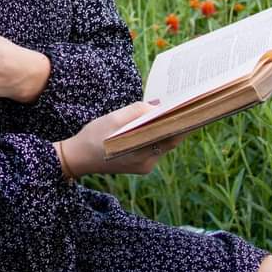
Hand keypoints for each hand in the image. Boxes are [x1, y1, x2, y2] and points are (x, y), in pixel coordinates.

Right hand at [56, 100, 190, 178]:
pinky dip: (158, 134)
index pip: (170, 136)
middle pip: (169, 140)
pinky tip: (158, 121)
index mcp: (140, 153)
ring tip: (176, 110)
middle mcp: (146, 163)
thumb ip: (137, 111)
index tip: (194, 109)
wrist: (77, 158)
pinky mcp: (140, 164)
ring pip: (163, 143)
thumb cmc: (93, 136)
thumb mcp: (113, 118)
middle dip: (178, 123)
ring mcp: (144, 165)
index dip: (183, 122)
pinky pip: (155, 147)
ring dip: (168, 128)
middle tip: (189, 105)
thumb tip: (158, 106)